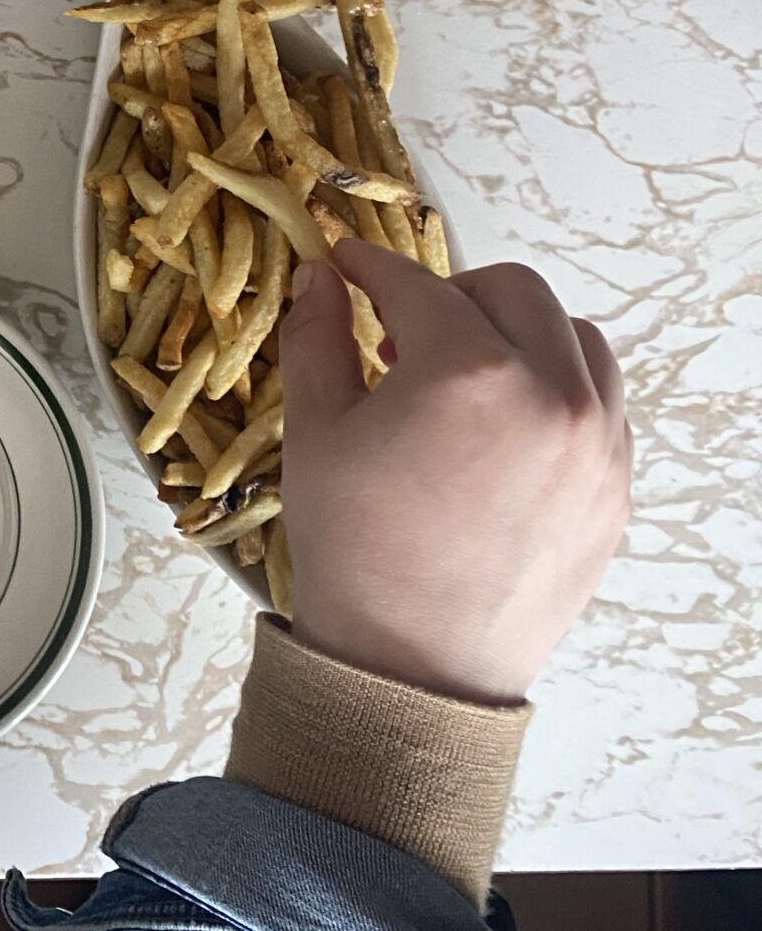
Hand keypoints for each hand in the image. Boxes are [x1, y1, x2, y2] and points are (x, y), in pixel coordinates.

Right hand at [280, 239, 629, 704]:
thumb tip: (318, 277)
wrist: (415, 666)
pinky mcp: (614, 486)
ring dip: (517, 335)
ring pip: (574, 339)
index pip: (417, 284)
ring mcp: (597, 442)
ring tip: (462, 377)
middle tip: (400, 329)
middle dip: (451, 293)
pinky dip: (554, 388)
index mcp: (469, 372)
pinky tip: (499, 425)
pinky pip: (599, 402)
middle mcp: (550, 393)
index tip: (345, 264)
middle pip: (513, 291)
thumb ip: (317, 338)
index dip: (370, 266)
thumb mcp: (316, 432)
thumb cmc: (357, 549)